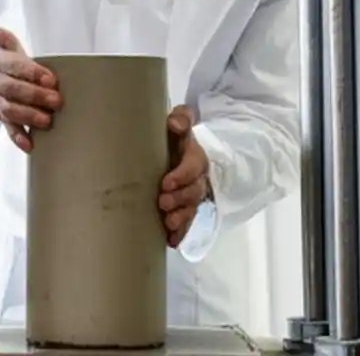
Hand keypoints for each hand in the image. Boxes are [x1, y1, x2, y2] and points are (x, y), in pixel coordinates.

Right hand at [0, 27, 61, 151]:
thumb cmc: (0, 65)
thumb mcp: (2, 49)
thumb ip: (5, 41)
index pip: (13, 64)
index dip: (31, 72)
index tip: (50, 79)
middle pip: (12, 88)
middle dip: (35, 95)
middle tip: (57, 101)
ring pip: (8, 109)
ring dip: (28, 116)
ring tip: (47, 121)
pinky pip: (5, 127)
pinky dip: (17, 136)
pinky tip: (29, 144)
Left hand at [160, 105, 210, 247]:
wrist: (184, 151)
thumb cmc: (175, 137)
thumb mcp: (179, 123)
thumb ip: (181, 119)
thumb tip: (175, 123)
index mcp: (195, 156)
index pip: (193, 166)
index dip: (182, 175)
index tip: (166, 182)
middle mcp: (197, 178)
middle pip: (194, 191)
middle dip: (180, 198)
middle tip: (162, 202)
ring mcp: (193, 195)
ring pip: (191, 208)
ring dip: (181, 218)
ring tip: (168, 223)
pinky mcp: (187, 207)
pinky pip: (187, 222)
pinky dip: (180, 232)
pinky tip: (170, 241)